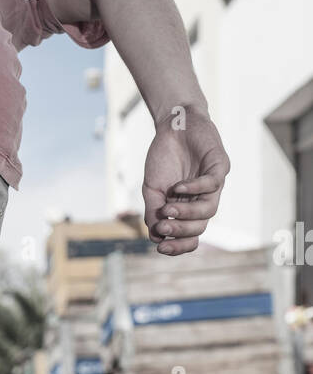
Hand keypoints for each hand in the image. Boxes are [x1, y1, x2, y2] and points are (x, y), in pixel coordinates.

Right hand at [142, 107, 229, 254]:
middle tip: (162, 226)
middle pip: (200, 227)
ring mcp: (214, 183)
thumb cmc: (164, 158)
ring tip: (168, 208)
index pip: (191, 236)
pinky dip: (196, 188)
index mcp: (189, 208)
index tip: (161, 247)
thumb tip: (156, 238)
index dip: (179, 245)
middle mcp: (205, 199)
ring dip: (187, 213)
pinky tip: (178, 187)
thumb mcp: (152, 189)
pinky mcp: (220, 165)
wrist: (173, 126)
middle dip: (180, 230)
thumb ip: (153, 212)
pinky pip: (213, 183)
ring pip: (209, 209)